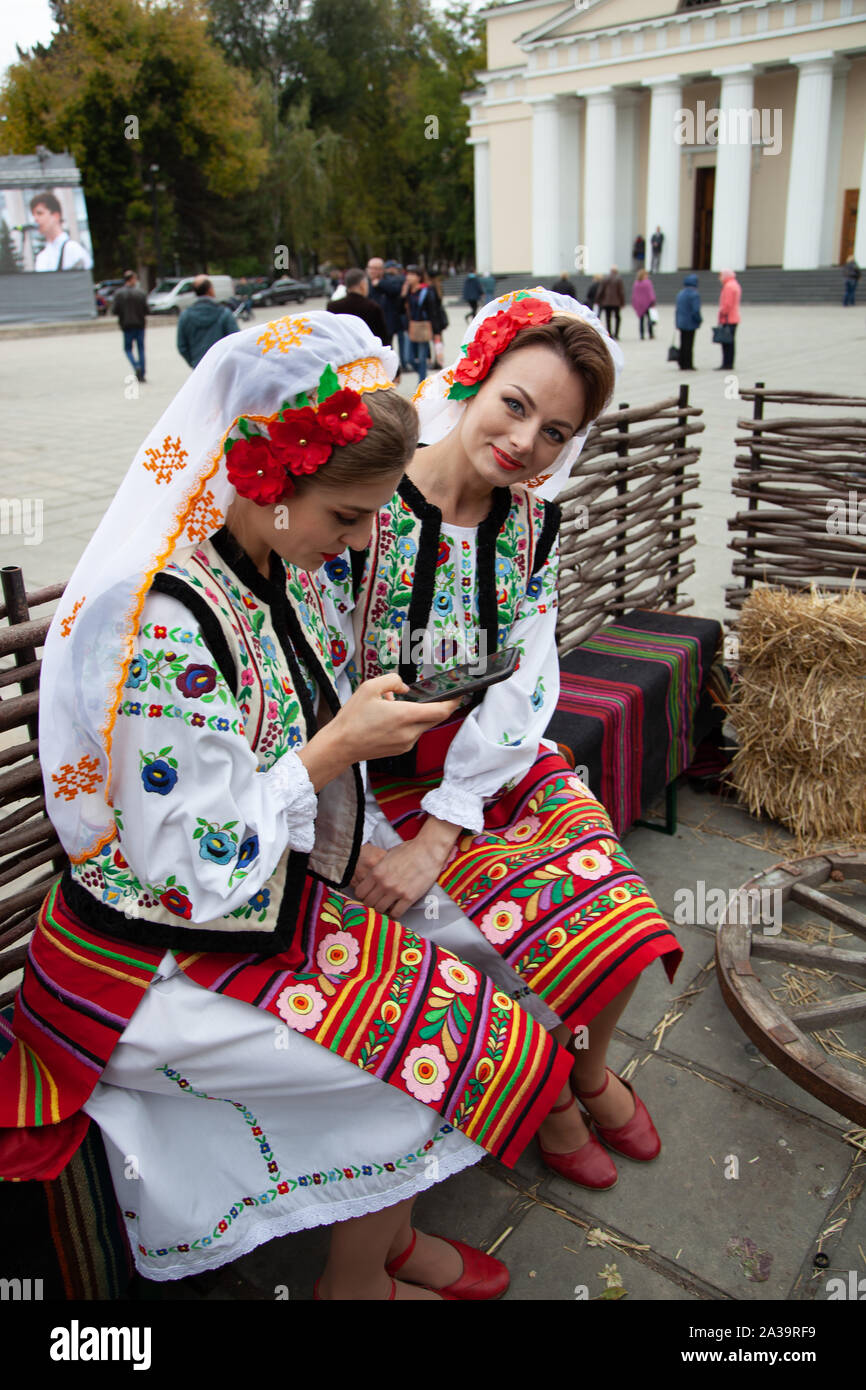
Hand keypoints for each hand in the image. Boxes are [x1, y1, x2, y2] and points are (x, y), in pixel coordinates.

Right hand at [331, 675, 459, 765]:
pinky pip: (413, 733)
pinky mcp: (401, 749)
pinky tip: (392, 718)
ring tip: (396, 706)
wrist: (341, 745)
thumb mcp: (369, 688)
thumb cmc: (352, 719)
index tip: (459, 694)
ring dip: (418, 714)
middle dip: (436, 706)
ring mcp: (406, 743)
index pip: (442, 710)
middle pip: (435, 718)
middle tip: (434, 695)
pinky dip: (409, 723)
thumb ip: (392, 680)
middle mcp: (409, 732)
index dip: (454, 701)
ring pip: (423, 725)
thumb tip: (404, 687)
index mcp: (405, 716)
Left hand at [350, 834, 455, 920]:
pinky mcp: (409, 898)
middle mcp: (383, 883)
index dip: (363, 895)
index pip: (359, 892)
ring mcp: (396, 891)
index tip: (368, 895)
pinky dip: (394, 914)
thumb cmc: (410, 850)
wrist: (428, 851)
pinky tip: (396, 910)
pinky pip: (396, 913)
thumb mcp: (388, 855)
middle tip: (377, 902)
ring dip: (382, 910)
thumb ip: (379, 868)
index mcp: (376, 872)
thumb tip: (373, 876)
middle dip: (371, 904)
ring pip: (380, 910)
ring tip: (387, 907)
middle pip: (368, 903)